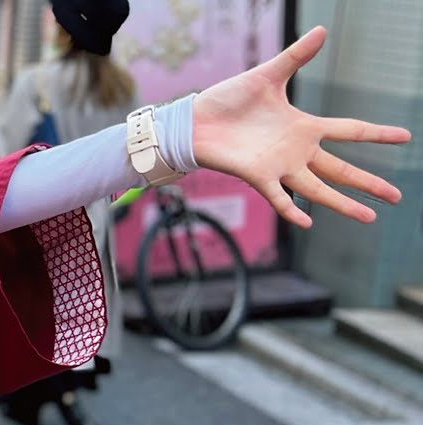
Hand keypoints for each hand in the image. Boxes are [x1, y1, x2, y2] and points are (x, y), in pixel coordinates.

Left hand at [191, 26, 410, 227]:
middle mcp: (296, 151)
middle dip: (369, 182)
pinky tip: (308, 222)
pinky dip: (292, 209)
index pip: (350, 130)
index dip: (377, 134)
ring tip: (370, 217)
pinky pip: (279, 197)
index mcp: (303, 127)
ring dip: (343, 203)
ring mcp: (278, 166)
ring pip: (318, 189)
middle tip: (397, 196)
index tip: (405, 137)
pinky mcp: (257, 176)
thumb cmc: (227, 100)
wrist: (194, 121)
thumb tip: (322, 30)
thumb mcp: (268, 75)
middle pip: (341, 169)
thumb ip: (296, 57)